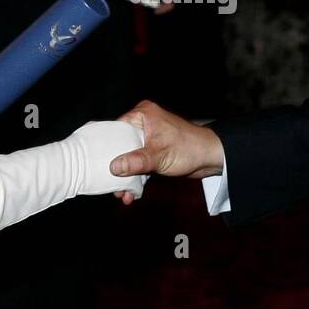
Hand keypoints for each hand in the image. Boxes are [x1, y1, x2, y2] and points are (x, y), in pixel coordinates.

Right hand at [110, 101, 224, 203]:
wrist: (211, 157)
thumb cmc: (189, 148)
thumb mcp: (159, 155)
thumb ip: (136, 161)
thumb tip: (114, 167)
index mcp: (143, 114)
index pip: (116, 128)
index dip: (106, 146)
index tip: (98, 163)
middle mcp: (144, 123)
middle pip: (120, 145)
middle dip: (116, 168)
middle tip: (110, 185)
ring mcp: (149, 138)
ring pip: (129, 157)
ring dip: (125, 176)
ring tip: (121, 193)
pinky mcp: (153, 151)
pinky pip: (138, 163)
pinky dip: (135, 177)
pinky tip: (131, 192)